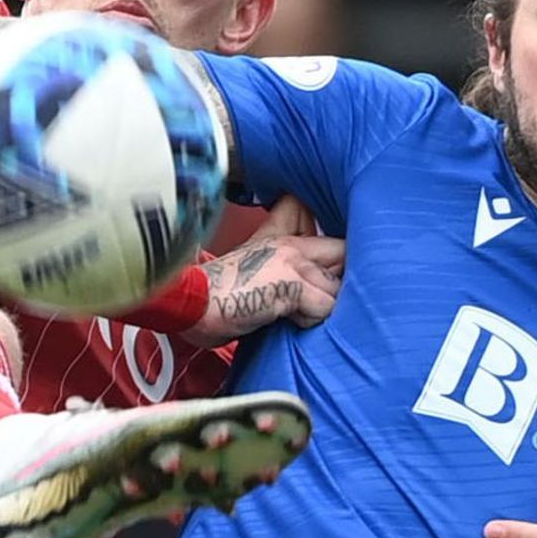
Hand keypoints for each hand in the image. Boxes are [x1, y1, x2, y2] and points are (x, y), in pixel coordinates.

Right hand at [182, 196, 343, 347]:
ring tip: (294, 312)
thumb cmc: (215, 294)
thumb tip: (302, 273)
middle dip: (337, 279)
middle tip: (314, 296)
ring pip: (338, 286)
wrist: (193, 304)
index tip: (325, 265)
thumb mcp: (248, 263)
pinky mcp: (293, 285)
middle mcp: (290, 243)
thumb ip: (277, 259)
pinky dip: (311, 320)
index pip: (314, 217)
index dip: (330, 244)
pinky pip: (325, 307)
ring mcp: (293, 262)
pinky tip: (287, 321)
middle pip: (343, 250)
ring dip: (322, 305)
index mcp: (278, 235)